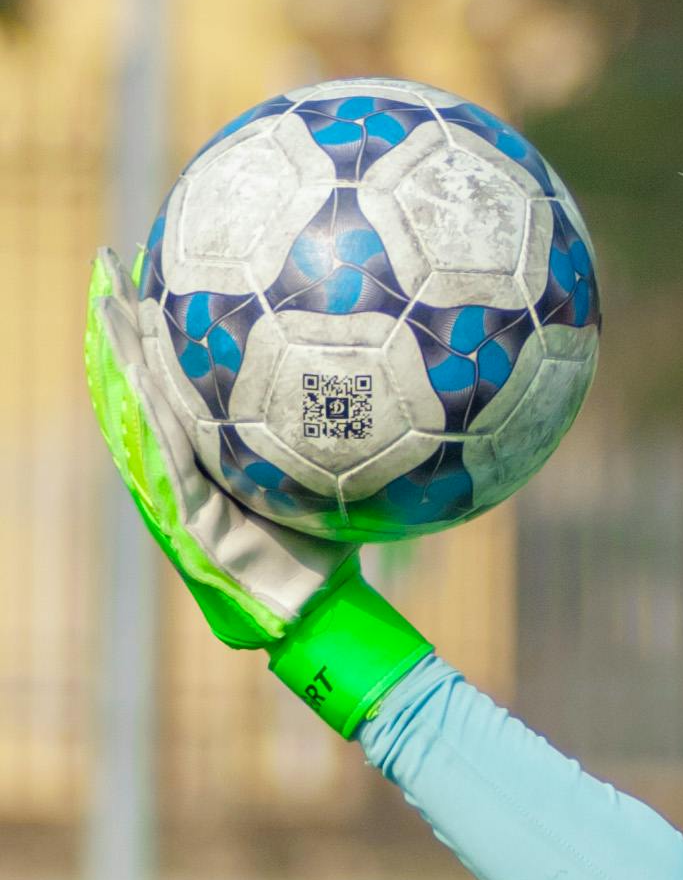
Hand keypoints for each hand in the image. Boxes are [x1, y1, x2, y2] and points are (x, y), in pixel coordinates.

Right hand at [85, 253, 434, 739]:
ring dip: (114, 360)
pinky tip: (138, 369)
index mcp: (201, 456)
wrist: (316, 609)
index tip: (147, 274)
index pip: (166, 382)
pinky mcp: (182, 517)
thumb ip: (330, 427)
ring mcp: (173, 493)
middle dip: (117, 331)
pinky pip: (158, 455)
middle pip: (137, 387)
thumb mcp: (324, 474)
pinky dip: (144, 413)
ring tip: (104, 301)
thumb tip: (381, 362)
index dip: (147, 333)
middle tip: (107, 269)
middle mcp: (178, 469)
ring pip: (132, 413)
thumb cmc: (325, 546)